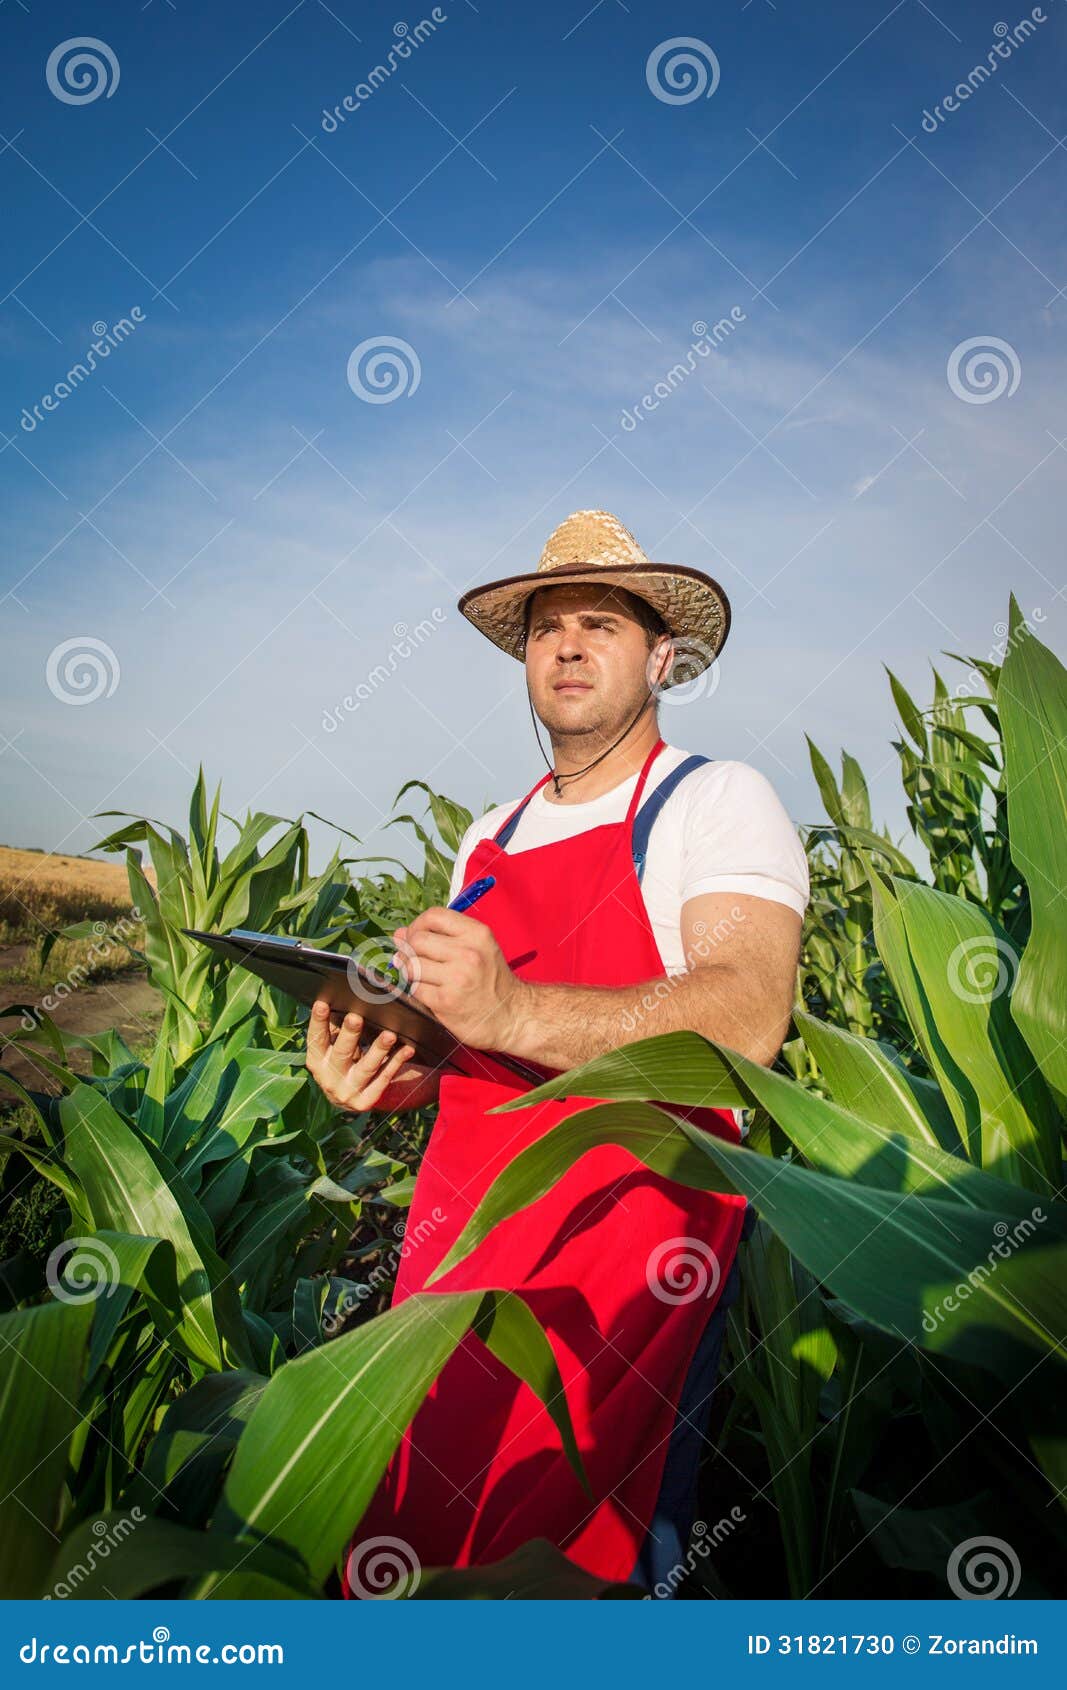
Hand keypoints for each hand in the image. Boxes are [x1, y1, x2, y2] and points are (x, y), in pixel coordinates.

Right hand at [305, 999, 426, 1113]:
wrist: (347, 1098)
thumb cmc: (342, 1061)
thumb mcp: (333, 1048)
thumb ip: (335, 1029)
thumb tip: (343, 1000)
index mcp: (317, 1061)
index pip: (316, 1039)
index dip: (318, 1022)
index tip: (322, 1003)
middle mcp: (328, 1079)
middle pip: (341, 1053)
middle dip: (349, 1035)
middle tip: (356, 1017)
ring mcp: (347, 1092)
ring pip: (366, 1068)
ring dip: (378, 1050)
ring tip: (389, 1035)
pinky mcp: (365, 1101)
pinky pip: (383, 1079)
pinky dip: (396, 1063)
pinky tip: (407, 1049)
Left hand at [392, 907, 528, 1051]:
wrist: (512, 1016)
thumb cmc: (492, 981)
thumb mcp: (477, 948)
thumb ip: (441, 937)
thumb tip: (400, 934)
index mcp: (477, 934)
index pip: (433, 916)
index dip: (417, 925)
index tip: (416, 936)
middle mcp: (468, 953)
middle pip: (417, 940)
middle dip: (410, 950)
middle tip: (417, 960)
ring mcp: (457, 978)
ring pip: (411, 965)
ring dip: (412, 972)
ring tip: (425, 978)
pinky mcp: (446, 1001)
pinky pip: (415, 988)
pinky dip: (417, 991)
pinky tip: (431, 993)